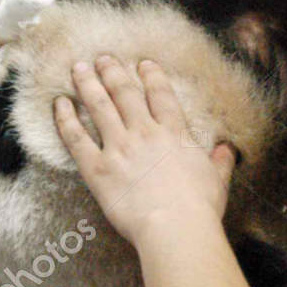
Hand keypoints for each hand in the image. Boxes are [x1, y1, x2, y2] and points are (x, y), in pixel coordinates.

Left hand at [55, 56, 235, 246]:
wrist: (175, 228)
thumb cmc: (199, 208)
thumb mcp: (217, 180)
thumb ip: (220, 161)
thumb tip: (227, 150)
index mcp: (175, 134)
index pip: (161, 95)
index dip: (152, 76)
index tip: (143, 63)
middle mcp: (145, 133)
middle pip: (125, 93)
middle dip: (113, 72)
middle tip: (103, 58)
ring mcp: (119, 148)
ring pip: (99, 106)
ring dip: (88, 84)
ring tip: (79, 68)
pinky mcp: (98, 168)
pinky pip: (76, 137)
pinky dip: (65, 118)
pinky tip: (59, 103)